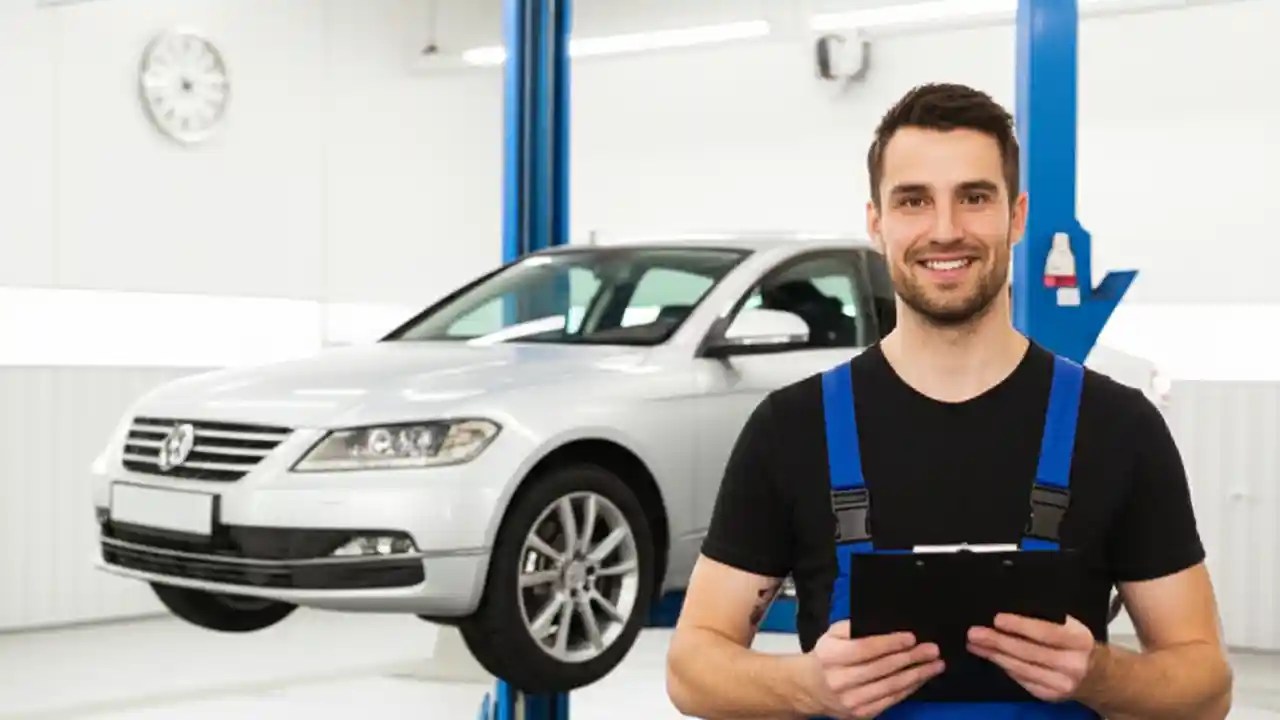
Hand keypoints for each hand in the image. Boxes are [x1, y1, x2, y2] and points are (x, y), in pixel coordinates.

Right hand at [799, 620, 944, 718]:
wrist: (812, 688)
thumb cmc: (828, 656)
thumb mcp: (832, 635)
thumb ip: (853, 627)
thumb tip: (885, 626)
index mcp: (831, 656)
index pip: (865, 649)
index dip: (890, 644)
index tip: (911, 637)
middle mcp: (840, 680)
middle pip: (882, 668)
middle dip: (911, 658)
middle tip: (932, 650)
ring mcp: (851, 700)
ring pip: (890, 686)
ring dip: (917, 675)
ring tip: (935, 664)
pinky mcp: (862, 714)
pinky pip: (891, 700)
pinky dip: (909, 688)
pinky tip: (921, 678)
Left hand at [967, 613, 1098, 701]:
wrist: (1098, 676)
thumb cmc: (1076, 643)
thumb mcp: (1071, 626)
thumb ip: (1047, 619)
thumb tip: (1011, 610)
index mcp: (1078, 640)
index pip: (1045, 632)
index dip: (1020, 626)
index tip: (997, 619)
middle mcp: (1071, 664)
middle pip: (1028, 652)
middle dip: (998, 642)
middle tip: (974, 633)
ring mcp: (1061, 683)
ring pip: (1021, 668)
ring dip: (994, 655)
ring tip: (975, 644)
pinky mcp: (1050, 695)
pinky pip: (1021, 680)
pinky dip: (1004, 667)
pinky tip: (991, 657)